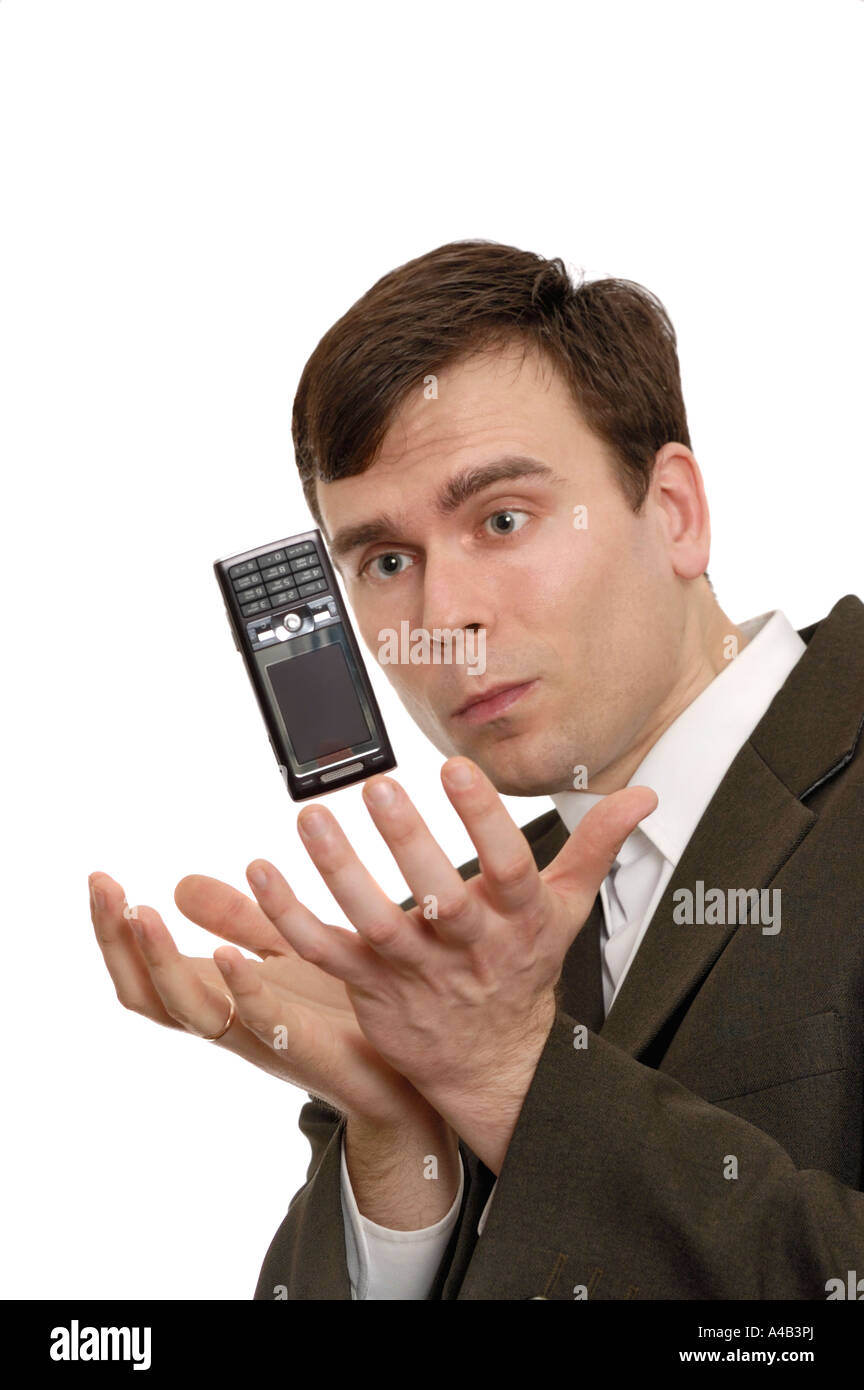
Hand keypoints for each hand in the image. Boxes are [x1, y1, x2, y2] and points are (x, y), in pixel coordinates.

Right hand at [88, 868, 440, 1128]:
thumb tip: (177, 883)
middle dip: (120, 941)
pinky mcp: (311, 1047)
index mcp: (221, 998)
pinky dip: (242, 990)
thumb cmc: (344, 1009)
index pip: (145, 970)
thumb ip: (236, 918)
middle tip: (105, 888)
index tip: (100, 879)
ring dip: (163, 961)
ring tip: (142, 915)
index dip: (116, 929)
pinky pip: (266, 1023)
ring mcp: (264, 1039)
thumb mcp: (286, 948)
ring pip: (193, 1011)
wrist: (410, 1067)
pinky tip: (227, 954)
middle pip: (151, 993)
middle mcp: (231, 1023)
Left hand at [244, 756, 656, 1172]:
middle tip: (378, 789)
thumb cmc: (524, 971)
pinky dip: (287, 916)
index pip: (508, 867)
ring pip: (373, 922)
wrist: (494, 1063)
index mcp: (517, 922)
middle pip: (439, 899)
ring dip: (339, 872)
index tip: (456, 768)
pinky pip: (322, 951)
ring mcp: (413, 970)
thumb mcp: (569, 910)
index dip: (484, 820)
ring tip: (311, 818)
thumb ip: (597, 845)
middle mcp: (465, 948)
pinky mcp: (368, 986)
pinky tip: (260, 870)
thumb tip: (642, 795)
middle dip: (409, 845)